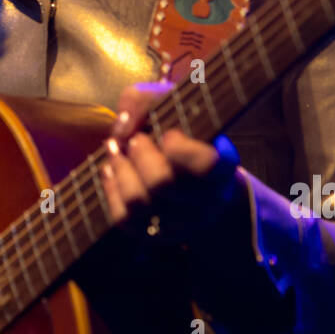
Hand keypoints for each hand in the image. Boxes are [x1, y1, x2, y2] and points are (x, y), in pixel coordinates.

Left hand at [101, 80, 246, 243]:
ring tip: (116, 149)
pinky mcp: (156, 233)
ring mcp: (182, 221)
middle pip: (162, 183)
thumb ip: (144, 99)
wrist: (192, 168)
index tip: (168, 134)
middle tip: (137, 139)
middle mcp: (207, 199)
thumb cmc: (182, 129)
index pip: (204, 164)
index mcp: (223, 165)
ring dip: (120, 169)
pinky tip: (111, 168)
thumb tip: (122, 125)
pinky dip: (111, 188)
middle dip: (140, 155)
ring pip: (138, 203)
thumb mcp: (172, 101)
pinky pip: (123, 218)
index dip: (178, 149)